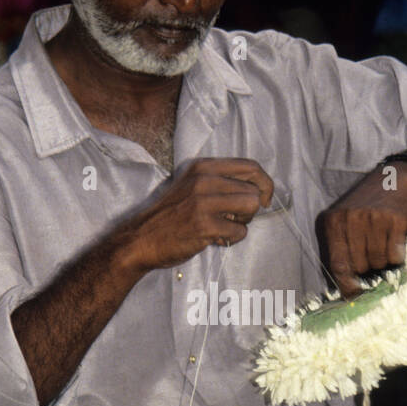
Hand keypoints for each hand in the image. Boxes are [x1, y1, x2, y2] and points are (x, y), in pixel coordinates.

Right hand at [123, 157, 273, 271]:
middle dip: (250, 209)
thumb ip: (220, 182)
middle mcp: (204, 180)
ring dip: (242, 222)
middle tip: (232, 218)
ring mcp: (203, 202)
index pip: (251, 167)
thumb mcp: (192, 185)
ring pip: (251, 208)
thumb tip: (258, 189)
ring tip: (223, 226)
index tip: (264, 199)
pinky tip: (214, 238)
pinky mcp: (204, 225)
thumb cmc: (170, 215)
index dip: (265, 184)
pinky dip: (231, 238)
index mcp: (204, 167)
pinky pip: (239, 231)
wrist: (141, 239)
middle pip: (254, 191)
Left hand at [320, 161, 406, 297]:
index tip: (354, 295)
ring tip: (385, 242)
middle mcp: (350, 219)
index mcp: (332, 222)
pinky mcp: (395, 221)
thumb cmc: (369, 205)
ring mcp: (373, 219)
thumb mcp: (346, 220)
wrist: (397, 179)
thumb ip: (341, 247)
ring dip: (384, 260)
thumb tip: (348, 287)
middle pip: (359, 266)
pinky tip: (396, 238)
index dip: (346, 285)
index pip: (337, 264)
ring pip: (378, 262)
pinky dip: (398, 253)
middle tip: (375, 252)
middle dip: (368, 266)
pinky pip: (395, 255)